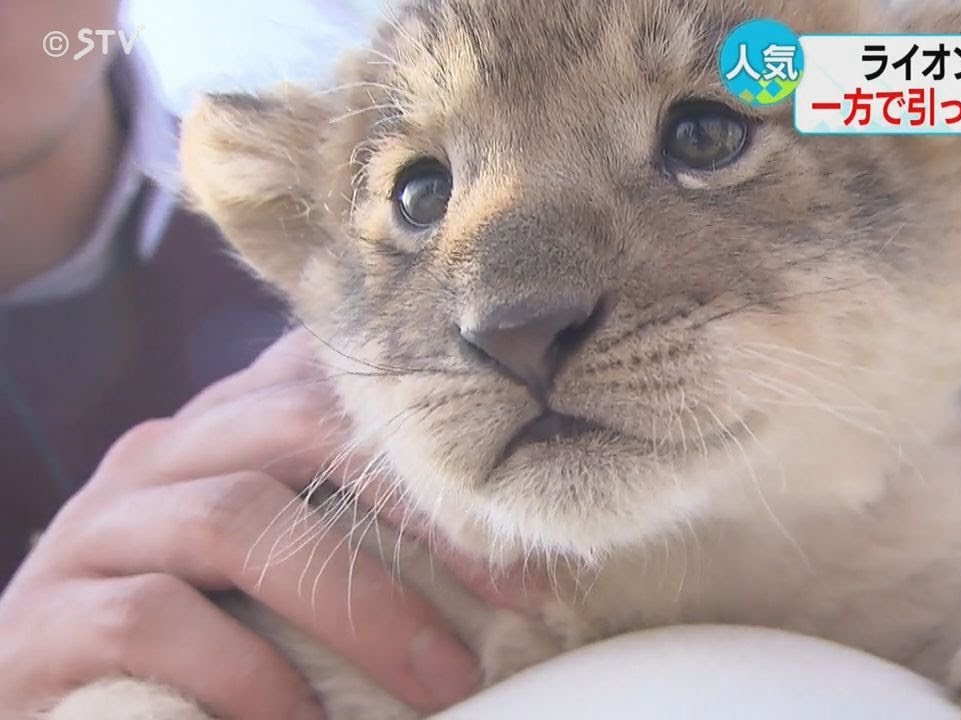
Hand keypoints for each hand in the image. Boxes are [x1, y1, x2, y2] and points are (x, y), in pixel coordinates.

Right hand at [0, 331, 536, 719]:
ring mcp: (96, 529)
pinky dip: (247, 674)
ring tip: (441, 683)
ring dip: (357, 605)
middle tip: (513, 595)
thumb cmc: (192, 636)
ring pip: (236, 520)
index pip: (328, 384)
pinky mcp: (48, 618)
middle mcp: (158, 456)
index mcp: (222, 431)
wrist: (45, 692)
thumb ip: (346, 527)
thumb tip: (502, 554)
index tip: (525, 512)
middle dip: (418, 512)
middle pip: (296, 430)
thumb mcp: (275, 564)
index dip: (431, 438)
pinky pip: (154, 620)